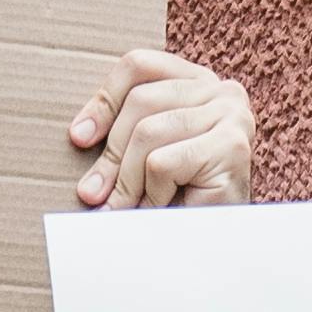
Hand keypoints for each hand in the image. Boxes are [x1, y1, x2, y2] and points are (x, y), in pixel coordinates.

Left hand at [70, 47, 251, 208]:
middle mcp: (222, 91)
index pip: (140, 66)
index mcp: (199, 81)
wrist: (222, 245)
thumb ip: (127, 130)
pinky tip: (164, 208)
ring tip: (130, 207)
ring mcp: (232, 117)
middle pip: (141, 101)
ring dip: (131, 181)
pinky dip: (153, 194)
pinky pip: (163, 163)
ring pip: (149, 132)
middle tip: (94, 192)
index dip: (104, 100)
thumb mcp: (149, 153)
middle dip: (112, 154)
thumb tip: (80, 134)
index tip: (79, 137)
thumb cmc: (184, 198)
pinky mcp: (232, 148)